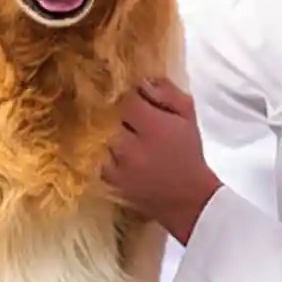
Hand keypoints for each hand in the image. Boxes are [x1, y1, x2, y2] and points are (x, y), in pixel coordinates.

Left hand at [103, 78, 222, 243]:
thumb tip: (142, 82)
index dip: (125, 95)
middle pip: (106, 117)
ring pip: (96, 136)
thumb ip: (167, 94)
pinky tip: (102, 145)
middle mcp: (132, 147)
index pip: (127, 100)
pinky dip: (96, 149)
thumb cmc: (188, 153)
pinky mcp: (109, 182)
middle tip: (111, 107)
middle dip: (109, 110)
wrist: (188, 199)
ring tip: (104, 124)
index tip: (127, 95)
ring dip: (99, 129)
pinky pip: (92, 158)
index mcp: (154, 128)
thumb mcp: (188, 117)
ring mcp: (117, 167)